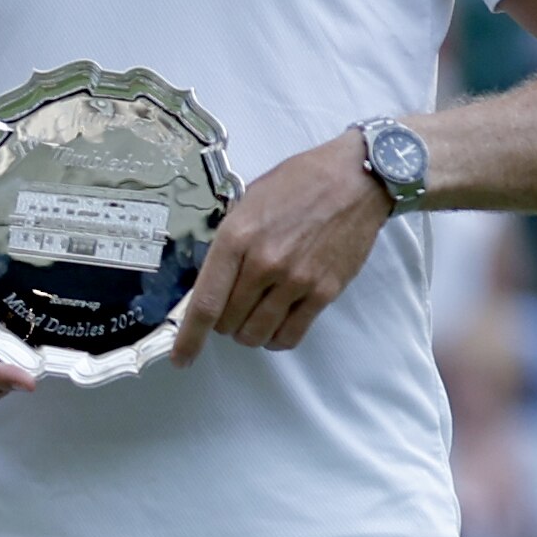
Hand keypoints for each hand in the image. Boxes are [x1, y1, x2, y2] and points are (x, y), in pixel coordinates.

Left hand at [170, 131, 392, 361]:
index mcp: (236, 238)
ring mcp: (296, 280)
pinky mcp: (324, 291)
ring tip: (253, 317)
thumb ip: (228, 243)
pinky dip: (277, 338)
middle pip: (228, 323)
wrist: (355, 179)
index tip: (181, 357)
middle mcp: (264, 263)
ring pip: (257, 334)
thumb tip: (210, 280)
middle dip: (222, 323)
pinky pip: (291, 335)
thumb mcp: (248, 203)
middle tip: (230, 309)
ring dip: (248, 333)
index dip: (189, 337)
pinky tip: (276, 326)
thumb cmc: (300, 184)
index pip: (205, 302)